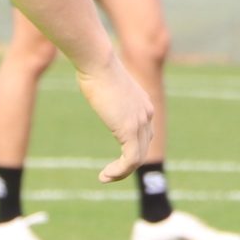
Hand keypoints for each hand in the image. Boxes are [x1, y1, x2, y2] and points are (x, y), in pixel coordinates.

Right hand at [74, 53, 154, 182]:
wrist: (98, 62)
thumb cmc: (95, 68)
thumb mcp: (103, 83)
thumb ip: (105, 91)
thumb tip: (93, 83)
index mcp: (143, 104)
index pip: (145, 134)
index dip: (132, 149)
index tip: (116, 159)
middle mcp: (147, 114)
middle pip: (143, 147)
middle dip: (128, 164)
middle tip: (109, 174)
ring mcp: (140, 122)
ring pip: (138, 157)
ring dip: (121, 172)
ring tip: (105, 178)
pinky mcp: (130, 129)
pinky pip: (131, 160)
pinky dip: (119, 171)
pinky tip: (105, 175)